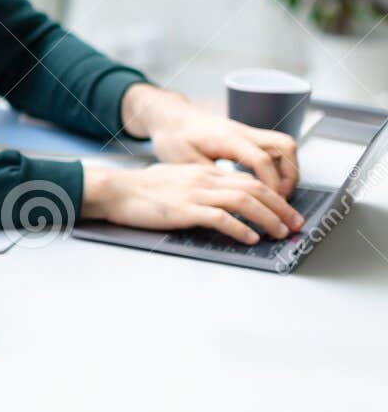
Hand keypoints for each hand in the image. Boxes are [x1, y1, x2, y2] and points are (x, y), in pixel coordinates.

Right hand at [83, 162, 306, 242]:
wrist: (115, 190)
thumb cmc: (140, 190)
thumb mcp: (176, 181)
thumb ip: (200, 188)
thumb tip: (220, 204)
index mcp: (204, 172)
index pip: (249, 180)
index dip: (274, 196)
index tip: (287, 212)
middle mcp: (205, 179)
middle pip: (254, 189)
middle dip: (280, 208)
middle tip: (296, 224)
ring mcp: (195, 194)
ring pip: (244, 201)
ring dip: (267, 218)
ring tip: (281, 233)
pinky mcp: (184, 210)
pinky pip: (220, 218)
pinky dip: (240, 228)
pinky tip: (250, 238)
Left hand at [123, 85, 299, 195]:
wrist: (169, 118)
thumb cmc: (172, 138)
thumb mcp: (185, 161)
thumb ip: (212, 176)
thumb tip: (236, 195)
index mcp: (226, 137)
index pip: (261, 159)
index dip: (270, 183)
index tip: (271, 203)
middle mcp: (242, 131)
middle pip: (284, 146)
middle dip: (289, 175)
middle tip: (281, 200)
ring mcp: (247, 132)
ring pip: (284, 145)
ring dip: (288, 170)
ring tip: (278, 195)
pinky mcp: (247, 137)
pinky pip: (274, 149)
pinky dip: (279, 166)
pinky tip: (268, 185)